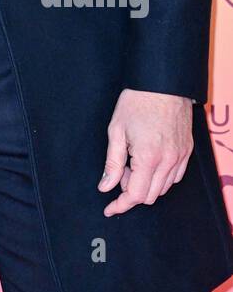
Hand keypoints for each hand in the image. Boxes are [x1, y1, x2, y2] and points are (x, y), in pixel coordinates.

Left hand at [98, 89, 193, 215]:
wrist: (162, 83)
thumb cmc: (137, 102)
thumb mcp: (116, 130)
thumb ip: (112, 162)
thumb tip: (105, 186)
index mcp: (148, 157)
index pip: (135, 195)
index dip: (120, 205)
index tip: (110, 208)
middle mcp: (168, 161)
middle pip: (149, 196)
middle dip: (130, 191)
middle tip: (120, 172)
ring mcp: (180, 157)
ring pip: (163, 188)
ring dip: (145, 184)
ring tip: (133, 162)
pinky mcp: (187, 151)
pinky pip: (175, 177)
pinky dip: (160, 177)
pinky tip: (148, 162)